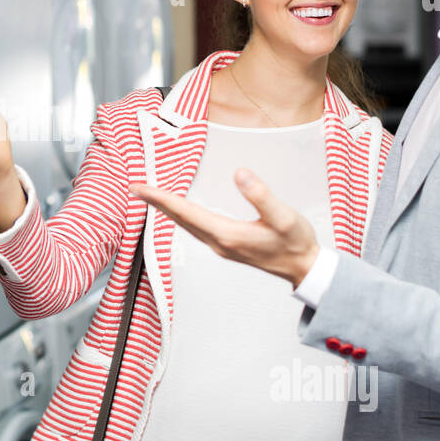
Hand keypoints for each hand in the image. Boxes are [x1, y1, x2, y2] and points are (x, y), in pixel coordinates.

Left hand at [129, 168, 319, 287]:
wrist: (304, 267)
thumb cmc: (296, 242)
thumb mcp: (283, 216)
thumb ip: (261, 195)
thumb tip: (240, 173)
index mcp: (227, 234)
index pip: (185, 212)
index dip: (161, 198)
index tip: (140, 188)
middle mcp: (218, 242)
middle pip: (180, 219)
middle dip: (156, 202)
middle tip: (135, 188)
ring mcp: (221, 246)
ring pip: (186, 225)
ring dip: (168, 210)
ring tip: (151, 196)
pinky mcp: (226, 246)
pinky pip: (196, 229)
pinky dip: (182, 216)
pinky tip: (180, 210)